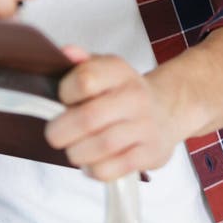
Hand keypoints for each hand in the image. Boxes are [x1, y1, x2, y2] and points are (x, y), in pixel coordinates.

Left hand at [45, 47, 181, 180]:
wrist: (168, 108)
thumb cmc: (125, 90)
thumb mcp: (106, 68)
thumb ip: (82, 62)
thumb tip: (66, 53)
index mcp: (119, 71)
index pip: (85, 79)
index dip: (65, 93)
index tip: (62, 100)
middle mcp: (134, 96)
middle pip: (88, 118)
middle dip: (61, 131)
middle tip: (55, 134)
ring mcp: (144, 126)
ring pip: (100, 146)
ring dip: (76, 152)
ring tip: (73, 149)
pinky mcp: (149, 154)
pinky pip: (112, 169)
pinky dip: (93, 169)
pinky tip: (92, 161)